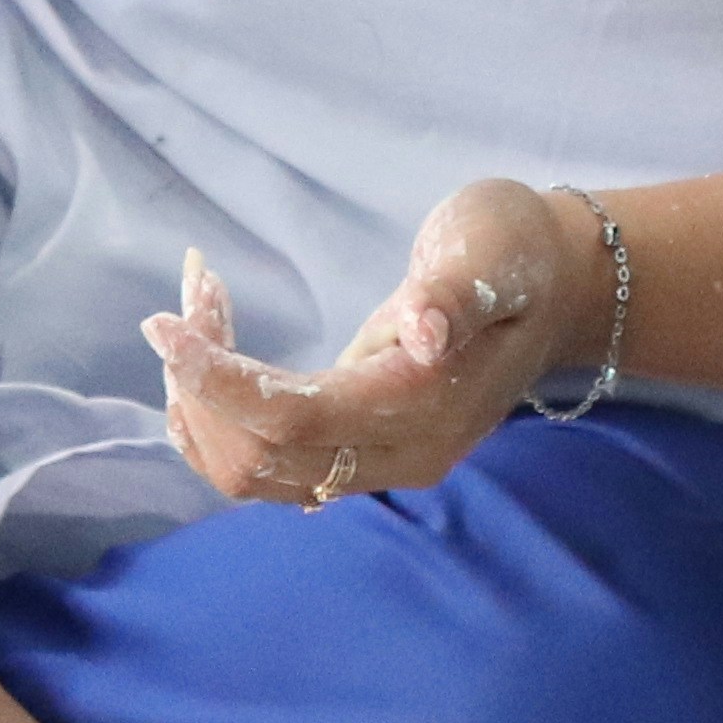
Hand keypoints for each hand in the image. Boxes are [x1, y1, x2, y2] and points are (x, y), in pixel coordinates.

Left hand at [140, 181, 590, 507]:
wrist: (555, 289)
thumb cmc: (514, 255)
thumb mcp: (490, 251)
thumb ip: (454, 294)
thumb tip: (421, 335)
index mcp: (428, 407)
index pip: (295, 420)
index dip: (219, 382)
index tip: (167, 322)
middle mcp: (402, 454)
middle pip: (258, 458)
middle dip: (201, 385)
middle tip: (193, 295)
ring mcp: (380, 463)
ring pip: (251, 471)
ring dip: (200, 403)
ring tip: (198, 314)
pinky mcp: (358, 455)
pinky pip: (263, 464)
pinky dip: (216, 418)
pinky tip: (207, 360)